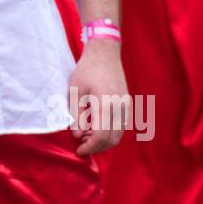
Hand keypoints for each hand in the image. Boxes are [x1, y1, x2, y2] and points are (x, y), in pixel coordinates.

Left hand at [68, 41, 128, 155]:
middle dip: (97, 147)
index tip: (79, 151)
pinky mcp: (127, 104)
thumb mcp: (75, 90)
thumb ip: (76, 114)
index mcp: (106, 103)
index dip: (90, 147)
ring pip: (118, 135)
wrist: (105, 53)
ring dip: (103, 141)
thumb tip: (77, 135)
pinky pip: (121, 126)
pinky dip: (110, 133)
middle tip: (81, 146)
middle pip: (112, 139)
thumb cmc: (87, 69)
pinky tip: (96, 128)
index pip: (102, 136)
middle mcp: (120, 107)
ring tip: (86, 137)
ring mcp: (126, 106)